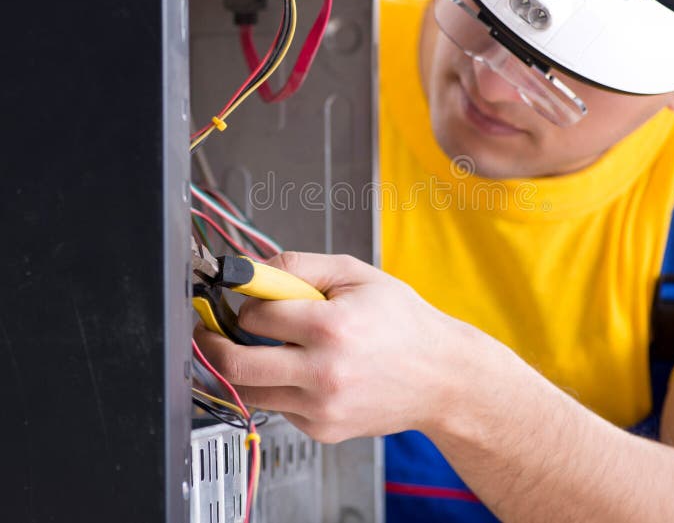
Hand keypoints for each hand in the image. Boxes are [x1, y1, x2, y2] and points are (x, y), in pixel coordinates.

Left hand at [194, 251, 479, 442]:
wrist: (440, 376)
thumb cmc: (403, 322)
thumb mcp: (356, 275)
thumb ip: (299, 265)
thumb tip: (251, 268)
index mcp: (332, 326)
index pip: (256, 314)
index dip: (248, 301)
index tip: (247, 297)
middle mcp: (323, 372)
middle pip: (236, 363)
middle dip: (214, 340)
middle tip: (211, 329)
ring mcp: (321, 406)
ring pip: (250, 390)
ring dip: (244, 365)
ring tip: (260, 345)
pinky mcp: (322, 429)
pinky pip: (277, 406)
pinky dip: (279, 386)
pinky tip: (305, 370)